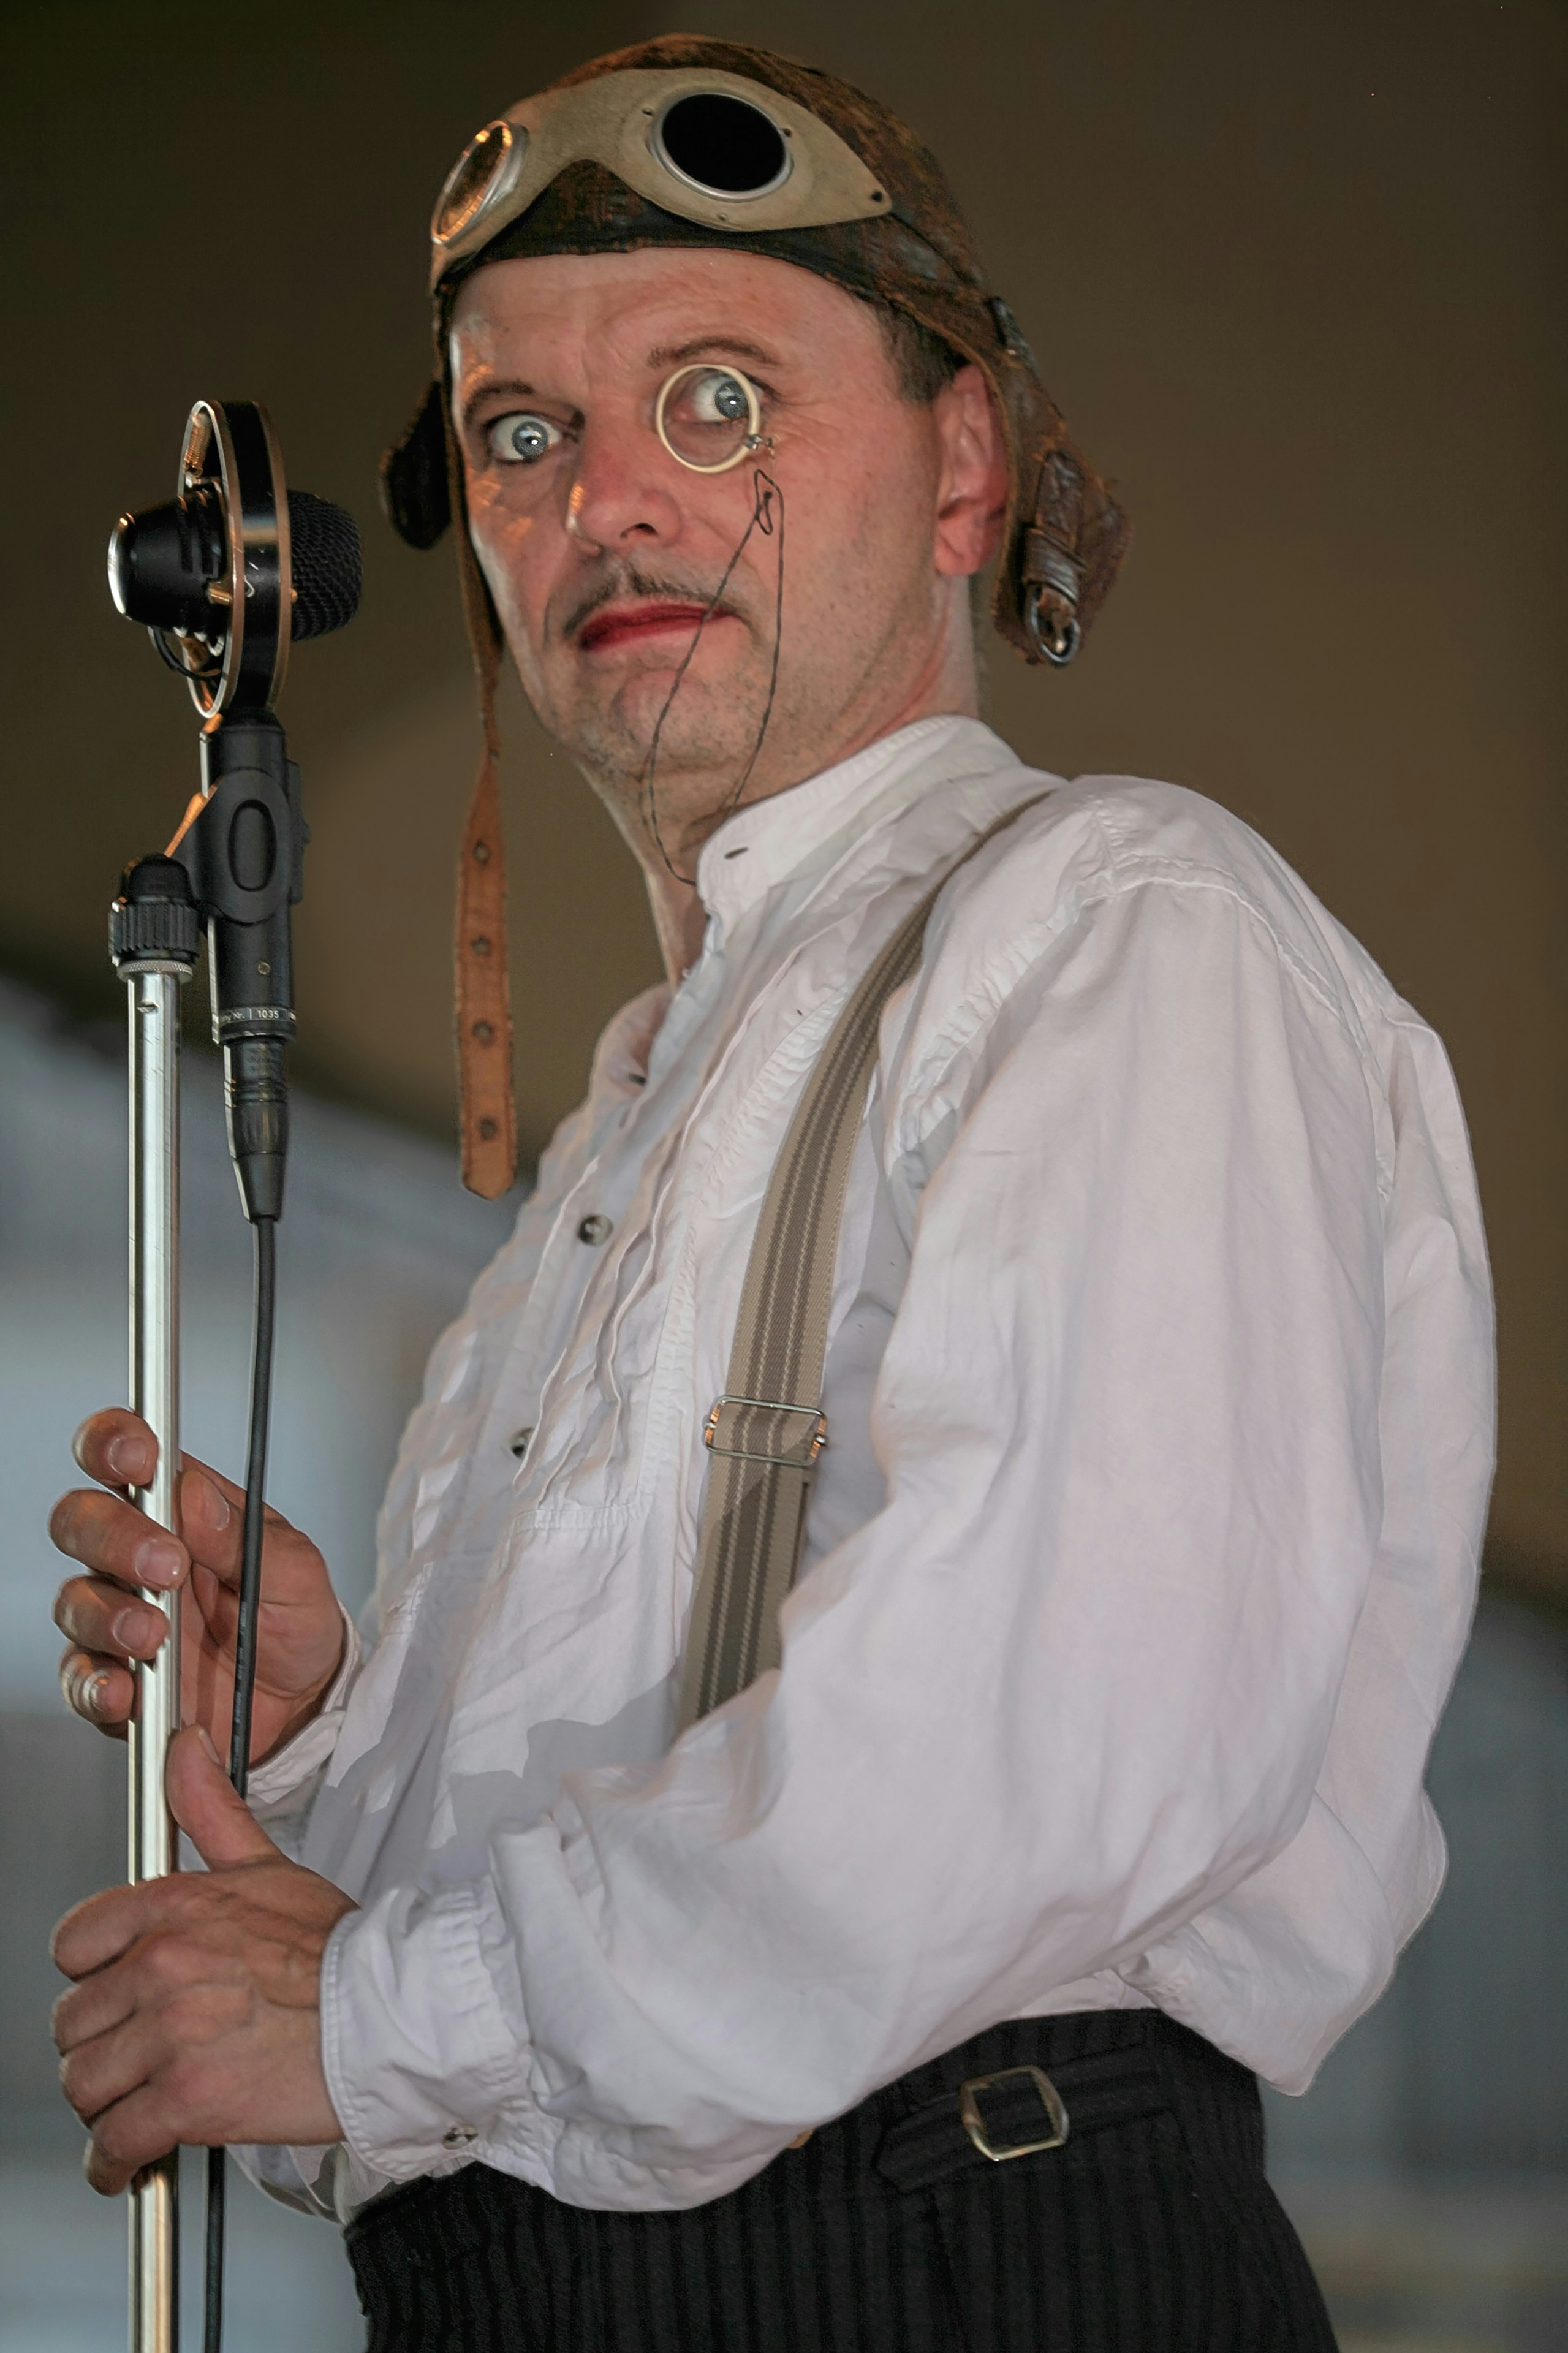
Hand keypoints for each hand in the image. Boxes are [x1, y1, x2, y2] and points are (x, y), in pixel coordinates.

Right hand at [51, 1408, 344, 1765]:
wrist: (302, 1698)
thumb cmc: (294, 1616)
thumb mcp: (294, 1572)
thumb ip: (244, 1536)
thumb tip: (196, 1494)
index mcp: (179, 1510)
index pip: (124, 1456)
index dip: (114, 1443)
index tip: (139, 1459)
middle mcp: (135, 1557)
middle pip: (81, 1521)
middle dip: (113, 1536)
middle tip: (164, 1565)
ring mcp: (119, 1616)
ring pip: (74, 1600)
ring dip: (108, 1615)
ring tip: (155, 1636)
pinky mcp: (116, 1677)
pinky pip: (81, 1678)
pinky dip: (96, 1683)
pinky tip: (124, 1688)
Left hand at [52, 1725, 354, 2193]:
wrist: (390, 2018)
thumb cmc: (339, 1951)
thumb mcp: (270, 1868)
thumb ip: (211, 1811)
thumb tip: (184, 1747)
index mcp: (176, 1908)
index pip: (74, 1942)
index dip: (91, 1976)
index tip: (110, 1995)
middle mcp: (162, 1965)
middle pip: (72, 2022)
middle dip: (98, 2046)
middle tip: (131, 2059)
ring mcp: (169, 2035)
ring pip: (84, 2082)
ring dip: (103, 2104)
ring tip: (131, 2106)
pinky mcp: (184, 2100)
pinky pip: (113, 2141)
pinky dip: (113, 2161)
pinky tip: (129, 2160)